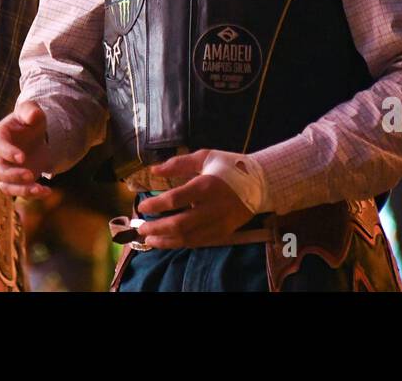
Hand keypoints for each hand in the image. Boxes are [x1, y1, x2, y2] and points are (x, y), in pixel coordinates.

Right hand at [0, 100, 53, 197]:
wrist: (33, 136)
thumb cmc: (28, 120)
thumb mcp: (31, 111)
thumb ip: (31, 110)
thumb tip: (33, 115)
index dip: (8, 153)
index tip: (22, 157)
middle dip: (13, 175)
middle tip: (30, 175)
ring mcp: (2, 171)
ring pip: (5, 186)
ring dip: (21, 189)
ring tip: (40, 188)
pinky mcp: (12, 182)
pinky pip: (17, 191)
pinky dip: (31, 194)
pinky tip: (47, 191)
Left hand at [134, 150, 254, 249]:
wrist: (260, 183)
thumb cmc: (229, 166)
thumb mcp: (205, 157)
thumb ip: (178, 163)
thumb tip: (153, 170)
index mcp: (206, 185)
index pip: (175, 199)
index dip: (156, 205)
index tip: (142, 206)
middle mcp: (212, 207)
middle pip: (179, 224)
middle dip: (157, 228)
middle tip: (141, 228)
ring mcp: (218, 223)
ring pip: (188, 237)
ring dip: (165, 240)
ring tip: (149, 239)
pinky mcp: (223, 232)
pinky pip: (198, 242)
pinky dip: (180, 243)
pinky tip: (167, 241)